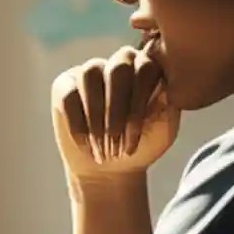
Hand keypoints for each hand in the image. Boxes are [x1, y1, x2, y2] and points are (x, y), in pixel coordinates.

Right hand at [51, 46, 180, 182]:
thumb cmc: (143, 147)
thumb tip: (164, 87)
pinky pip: (69, 95)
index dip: (138, 106)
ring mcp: (90, 72)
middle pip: (118, 67)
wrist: (112, 169)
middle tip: (115, 142)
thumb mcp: (164, 130)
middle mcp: (119, 63)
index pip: (145, 69)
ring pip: (91, 74)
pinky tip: (87, 146)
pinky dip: (78, 124)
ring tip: (101, 146)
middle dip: (116, 109)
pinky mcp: (64, 86)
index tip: (132, 143)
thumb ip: (168, 106)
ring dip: (95, 115)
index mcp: (148, 69)